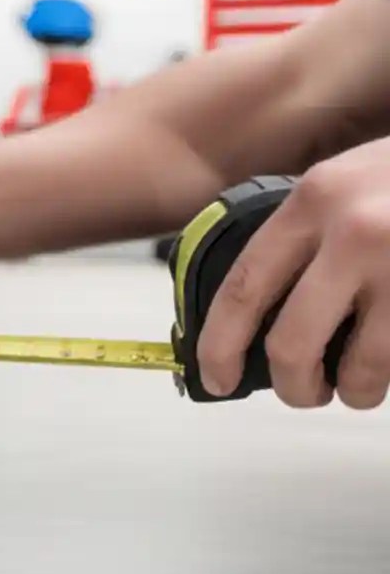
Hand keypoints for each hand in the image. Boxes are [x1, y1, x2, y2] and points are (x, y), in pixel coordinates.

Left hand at [198, 135, 389, 408]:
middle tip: (300, 392)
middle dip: (292, 385)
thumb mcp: (349, 181)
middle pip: (291, 344)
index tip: (214, 376)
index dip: (218, 345)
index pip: (242, 288)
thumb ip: (305, 234)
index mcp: (316, 200)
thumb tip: (254, 313)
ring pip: (360, 370)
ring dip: (354, 392)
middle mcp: (357, 233)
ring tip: (358, 386)